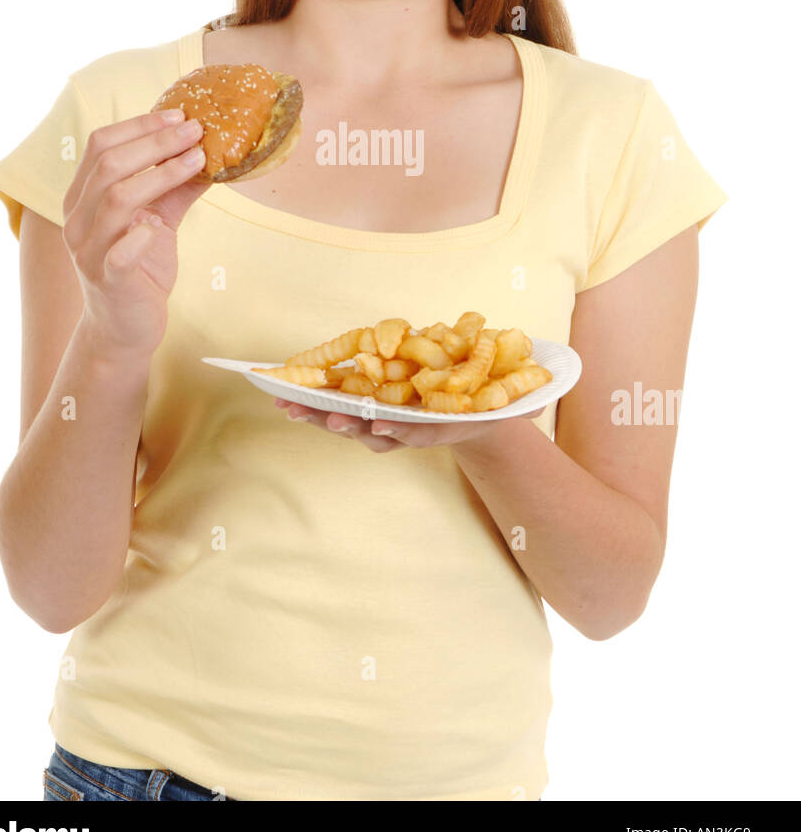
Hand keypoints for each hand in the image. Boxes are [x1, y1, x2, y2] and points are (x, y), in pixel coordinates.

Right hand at [62, 109, 209, 357]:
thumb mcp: (160, 221)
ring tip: (198, 160)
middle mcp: (77, 220)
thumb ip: (176, 188)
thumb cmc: (139, 269)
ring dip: (160, 174)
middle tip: (196, 130)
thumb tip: (211, 152)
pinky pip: (120, 253)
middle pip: (108, 164)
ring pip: (116, 198)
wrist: (124, 330)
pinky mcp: (108, 280)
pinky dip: (141, 235)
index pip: (100, 144)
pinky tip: (161, 226)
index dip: (139, 125)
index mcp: (83, 198)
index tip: (180, 115)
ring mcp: (89, 250)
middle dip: (155, 141)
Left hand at [272, 397, 541, 451]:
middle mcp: (413, 429)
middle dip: (346, 424)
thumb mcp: (513, 400)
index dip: (398, 430)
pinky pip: (341, 414)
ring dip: (319, 417)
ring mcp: (390, 424)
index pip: (419, 432)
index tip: (379, 426)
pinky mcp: (373, 414)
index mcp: (443, 424)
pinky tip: (290, 400)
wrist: (478, 416)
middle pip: (374, 432)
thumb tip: (542, 401)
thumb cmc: (494, 400)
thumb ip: (524, 400)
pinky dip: (315, 408)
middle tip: (322, 418)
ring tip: (289, 407)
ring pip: (351, 425)